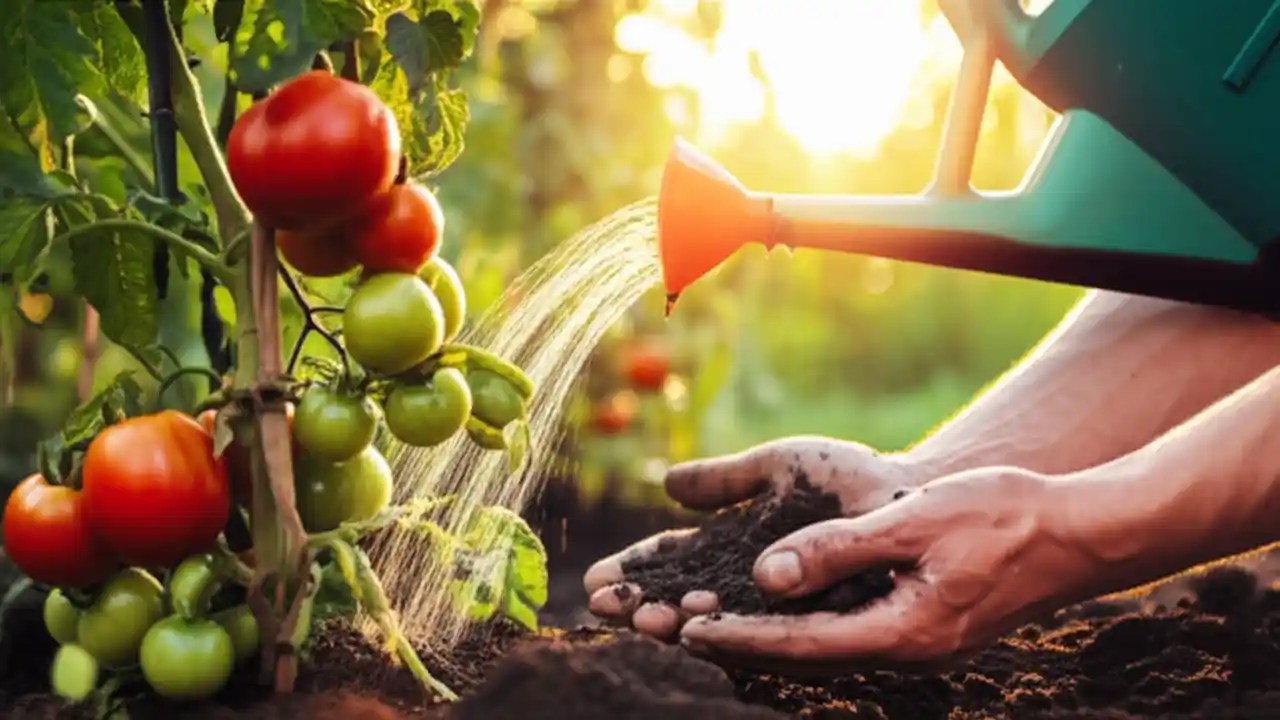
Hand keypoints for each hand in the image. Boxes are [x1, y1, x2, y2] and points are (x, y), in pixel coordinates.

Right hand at [583, 437, 922, 638]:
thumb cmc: (848, 477)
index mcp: (732, 544)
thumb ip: (725, 478)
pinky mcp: (809, 624)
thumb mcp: (777, 466)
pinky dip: (726, 633)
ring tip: (646, 619)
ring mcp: (776, 606)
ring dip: (673, 622)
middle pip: (680, 598)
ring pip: (713, 620)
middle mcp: (747, 582)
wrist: (912, 496)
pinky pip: (760, 633)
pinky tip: (698, 631)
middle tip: (609, 606)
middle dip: (642, 604)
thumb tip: (667, 483)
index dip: (634, 570)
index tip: (595, 578)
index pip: (671, 562)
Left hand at [678, 467, 1102, 673]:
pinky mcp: (925, 624)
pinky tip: (782, 609)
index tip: (687, 628)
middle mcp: (905, 649)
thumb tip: (768, 576)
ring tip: (715, 623)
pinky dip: (805, 624)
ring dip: (768, 636)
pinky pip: (848, 633)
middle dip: (741, 644)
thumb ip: (839, 549)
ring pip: (824, 648)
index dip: (739, 636)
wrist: (1080, 533)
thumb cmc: (1003, 518)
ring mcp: (918, 641)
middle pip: (804, 656)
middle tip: (680, 632)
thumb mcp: (913, 523)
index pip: (799, 644)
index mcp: (902, 633)